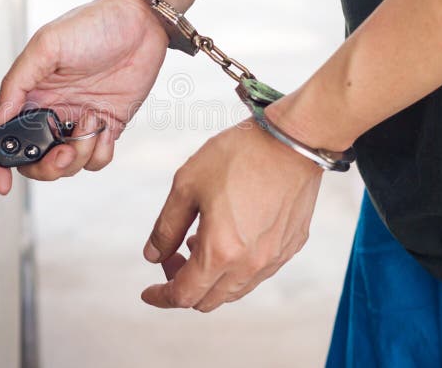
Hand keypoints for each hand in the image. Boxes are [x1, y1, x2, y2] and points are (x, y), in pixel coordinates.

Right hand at [0, 0, 167, 192]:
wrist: (139, 21)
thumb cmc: (91, 24)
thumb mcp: (46, 45)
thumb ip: (17, 83)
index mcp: (31, 94)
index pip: (3, 135)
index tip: (2, 181)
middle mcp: (52, 111)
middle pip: (35, 159)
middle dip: (46, 166)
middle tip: (62, 151)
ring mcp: (79, 122)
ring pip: (68, 164)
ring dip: (79, 154)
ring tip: (90, 121)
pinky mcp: (107, 126)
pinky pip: (97, 158)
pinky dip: (101, 151)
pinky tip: (105, 126)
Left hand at [141, 118, 322, 311]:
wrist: (292, 141)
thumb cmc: (238, 156)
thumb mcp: (186, 185)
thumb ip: (165, 228)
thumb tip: (153, 256)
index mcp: (220, 252)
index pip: (185, 295)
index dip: (162, 297)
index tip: (148, 292)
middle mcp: (250, 265)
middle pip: (209, 300)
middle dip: (184, 286)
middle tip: (172, 257)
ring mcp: (275, 258)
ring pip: (234, 290)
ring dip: (211, 278)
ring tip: (197, 241)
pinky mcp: (291, 246)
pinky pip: (257, 272)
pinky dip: (236, 268)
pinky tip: (229, 237)